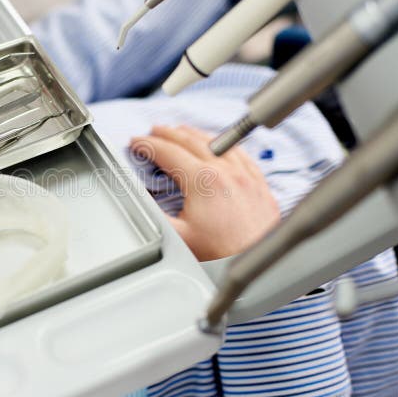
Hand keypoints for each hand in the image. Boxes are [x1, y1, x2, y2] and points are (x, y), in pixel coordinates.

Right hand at [130, 125, 279, 260]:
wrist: (262, 265)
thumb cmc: (223, 255)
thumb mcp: (178, 238)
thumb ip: (153, 216)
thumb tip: (136, 200)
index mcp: (203, 180)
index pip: (168, 152)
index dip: (148, 145)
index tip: (136, 143)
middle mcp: (226, 171)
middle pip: (191, 141)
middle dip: (168, 133)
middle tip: (153, 131)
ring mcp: (245, 174)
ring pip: (216, 142)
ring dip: (194, 134)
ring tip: (180, 131)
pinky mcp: (259, 182)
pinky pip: (240, 152)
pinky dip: (223, 143)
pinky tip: (219, 144)